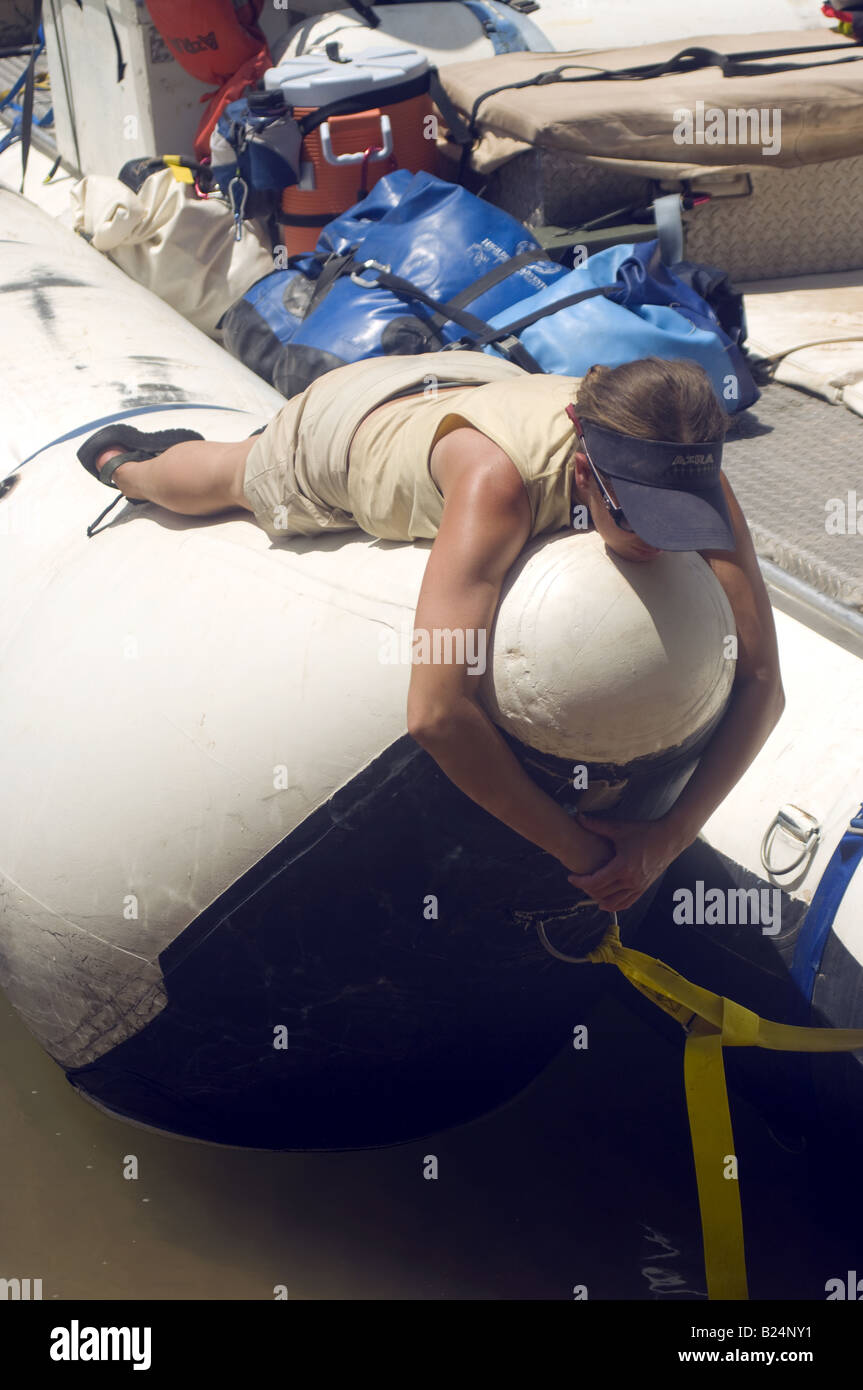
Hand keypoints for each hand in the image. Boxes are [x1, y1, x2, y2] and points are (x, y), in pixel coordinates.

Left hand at [565, 812, 685, 912]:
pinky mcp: (644, 887)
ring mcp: (639, 886)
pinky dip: (614, 905)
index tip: (571, 878)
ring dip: (599, 899)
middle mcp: (630, 880)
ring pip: (614, 902)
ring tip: (589, 892)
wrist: (670, 837)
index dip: (580, 882)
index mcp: (622, 867)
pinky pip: (627, 902)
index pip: (595, 882)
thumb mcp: (619, 828)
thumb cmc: (646, 832)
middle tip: (578, 881)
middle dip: (587, 890)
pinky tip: (605, 903)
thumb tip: (579, 818)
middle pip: (602, 894)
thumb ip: (597, 825)